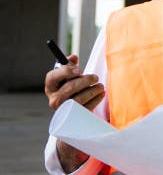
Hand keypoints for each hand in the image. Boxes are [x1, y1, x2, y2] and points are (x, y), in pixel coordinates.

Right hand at [45, 54, 103, 172]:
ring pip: (79, 99)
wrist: (72, 113)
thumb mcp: (68, 78)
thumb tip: (73, 57)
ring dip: (93, 90)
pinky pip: (86, 108)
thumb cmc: (71, 89)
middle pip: (69, 88)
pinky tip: (101, 94)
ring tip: (101, 86)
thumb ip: (69, 66)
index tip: (79, 69)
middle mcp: (53, 98)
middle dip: (85, 81)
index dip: (65, 72)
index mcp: (50, 86)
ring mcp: (63, 109)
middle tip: (95, 77)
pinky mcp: (74, 117)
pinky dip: (96, 99)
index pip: (52, 77)